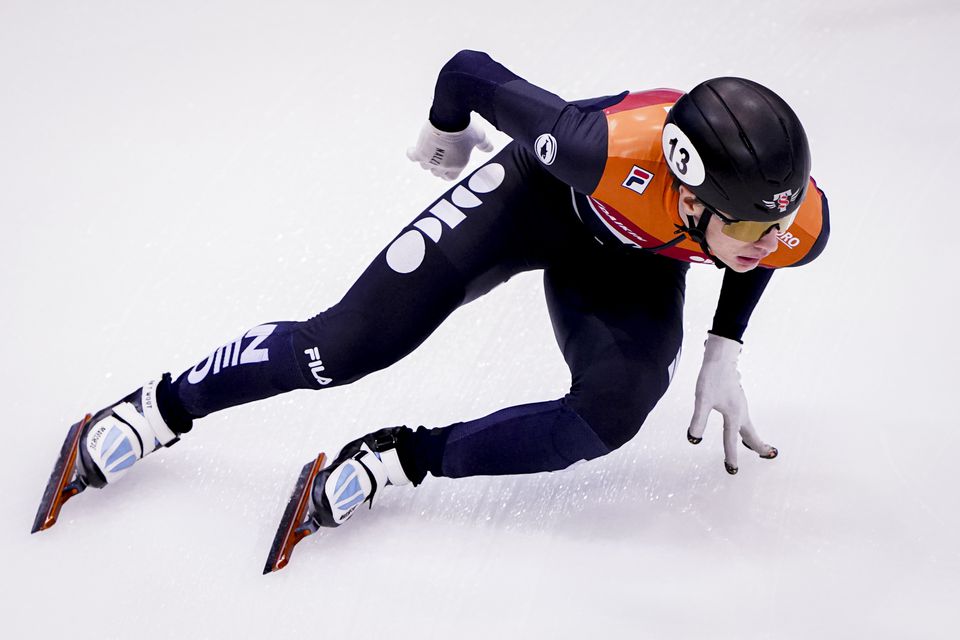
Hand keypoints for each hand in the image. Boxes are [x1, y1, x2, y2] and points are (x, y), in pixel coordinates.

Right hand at [406, 120, 493, 179]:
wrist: (450, 118)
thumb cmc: (465, 128)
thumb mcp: (479, 136)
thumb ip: (484, 145)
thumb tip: (490, 149)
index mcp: (458, 165)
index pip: (450, 177)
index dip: (448, 172)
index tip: (446, 168)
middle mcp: (443, 166)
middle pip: (437, 172)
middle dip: (437, 166)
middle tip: (438, 157)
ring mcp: (431, 160)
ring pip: (425, 166)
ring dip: (426, 160)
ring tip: (428, 151)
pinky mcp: (420, 151)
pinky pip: (413, 157)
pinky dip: (412, 154)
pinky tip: (412, 150)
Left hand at [687, 333, 777, 474]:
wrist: (720, 358)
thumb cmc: (711, 378)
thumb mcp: (702, 401)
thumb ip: (699, 420)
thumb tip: (694, 439)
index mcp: (734, 415)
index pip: (731, 440)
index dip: (731, 456)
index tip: (732, 470)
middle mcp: (741, 411)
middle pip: (751, 434)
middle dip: (759, 446)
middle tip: (768, 456)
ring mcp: (741, 405)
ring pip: (749, 426)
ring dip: (754, 438)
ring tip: (757, 449)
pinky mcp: (737, 400)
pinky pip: (745, 420)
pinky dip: (748, 429)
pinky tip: (742, 430)